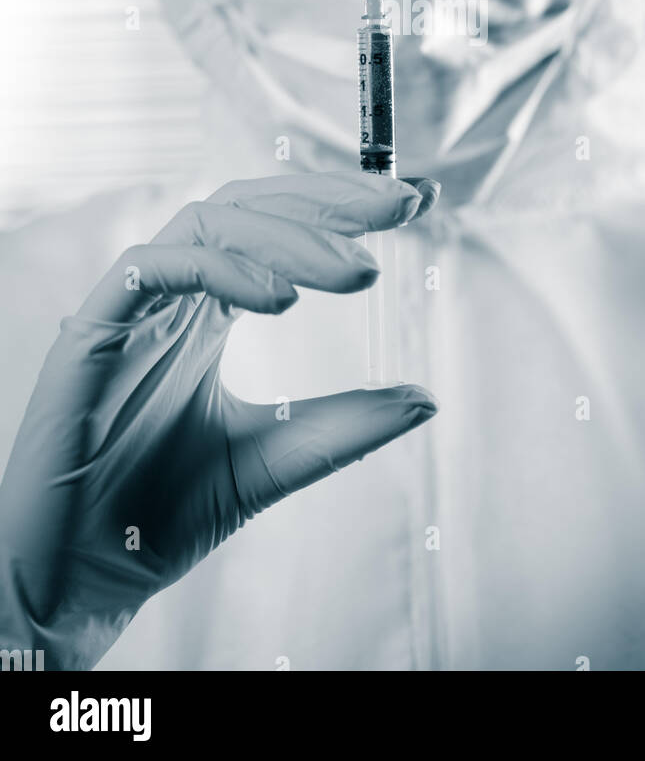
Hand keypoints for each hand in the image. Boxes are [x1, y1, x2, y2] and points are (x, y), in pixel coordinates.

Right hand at [0, 172, 438, 669]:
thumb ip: (343, 425)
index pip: (278, 228)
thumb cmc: (163, 513)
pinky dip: (219, 268)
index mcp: (211, 312)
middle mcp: (176, 296)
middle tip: (401, 207)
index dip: (341, 208)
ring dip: (290, 236)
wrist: (84, 576)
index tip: (417, 204)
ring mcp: (133, 307)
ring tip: (357, 270)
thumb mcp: (273, 460)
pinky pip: (153, 269)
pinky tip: (280, 295)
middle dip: (329, 200)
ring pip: (210, 224)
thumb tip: (427, 399)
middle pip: (251, 206)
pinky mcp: (93, 332)